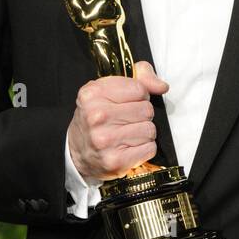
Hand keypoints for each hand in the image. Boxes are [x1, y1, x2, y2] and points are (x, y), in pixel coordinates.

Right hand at [67, 60, 168, 180]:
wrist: (77, 153)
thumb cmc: (96, 118)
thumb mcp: (107, 90)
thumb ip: (139, 78)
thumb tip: (162, 86)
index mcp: (93, 94)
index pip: (139, 89)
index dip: (139, 96)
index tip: (128, 102)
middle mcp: (96, 116)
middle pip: (146, 110)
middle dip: (141, 115)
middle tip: (126, 121)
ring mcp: (105, 140)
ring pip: (150, 129)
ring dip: (143, 133)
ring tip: (127, 134)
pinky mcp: (115, 160)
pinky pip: (150, 148)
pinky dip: (144, 149)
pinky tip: (129, 147)